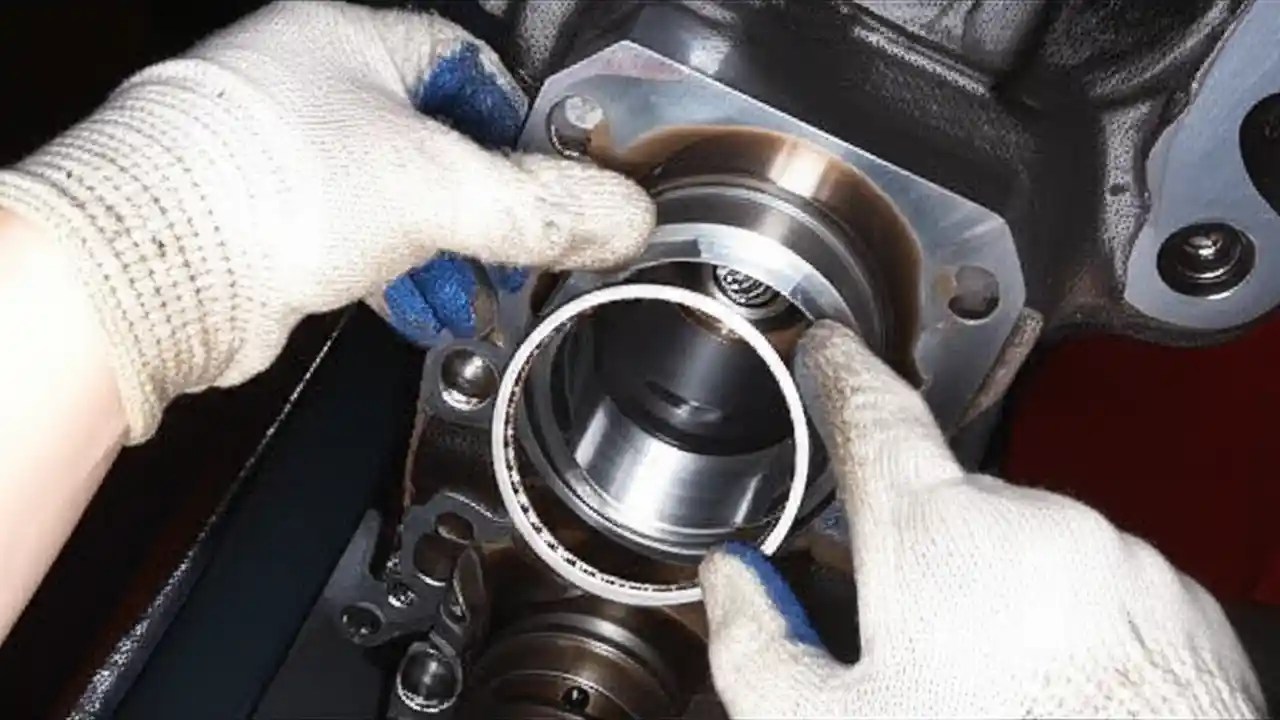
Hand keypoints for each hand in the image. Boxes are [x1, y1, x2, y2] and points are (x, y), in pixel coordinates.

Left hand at [0, 1, 651, 442]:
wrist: (155, 272)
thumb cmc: (265, 186)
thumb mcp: (437, 188)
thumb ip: (539, 205)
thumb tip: (622, 214)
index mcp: (351, 41)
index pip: (466, 64)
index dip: (518, 123)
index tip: (552, 174)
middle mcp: (314, 88)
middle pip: (434, 139)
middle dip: (483, 203)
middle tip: (521, 246)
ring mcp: (287, 155)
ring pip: (394, 197)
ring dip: (443, 250)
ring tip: (477, 295)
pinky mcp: (270, 222)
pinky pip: (355, 238)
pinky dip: (397, 274)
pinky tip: (422, 309)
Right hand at [700, 321, 1262, 717]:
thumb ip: (757, 645)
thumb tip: (731, 581)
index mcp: (936, 535)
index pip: (874, 416)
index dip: (840, 377)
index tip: (830, 353)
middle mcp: (1036, 523)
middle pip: (947, 506)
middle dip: (922, 557)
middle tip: (911, 649)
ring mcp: (1117, 560)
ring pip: (1027, 549)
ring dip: (998, 596)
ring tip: (993, 692)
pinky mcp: (1178, 605)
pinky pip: (1100, 586)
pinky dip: (1069, 623)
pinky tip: (1055, 695)